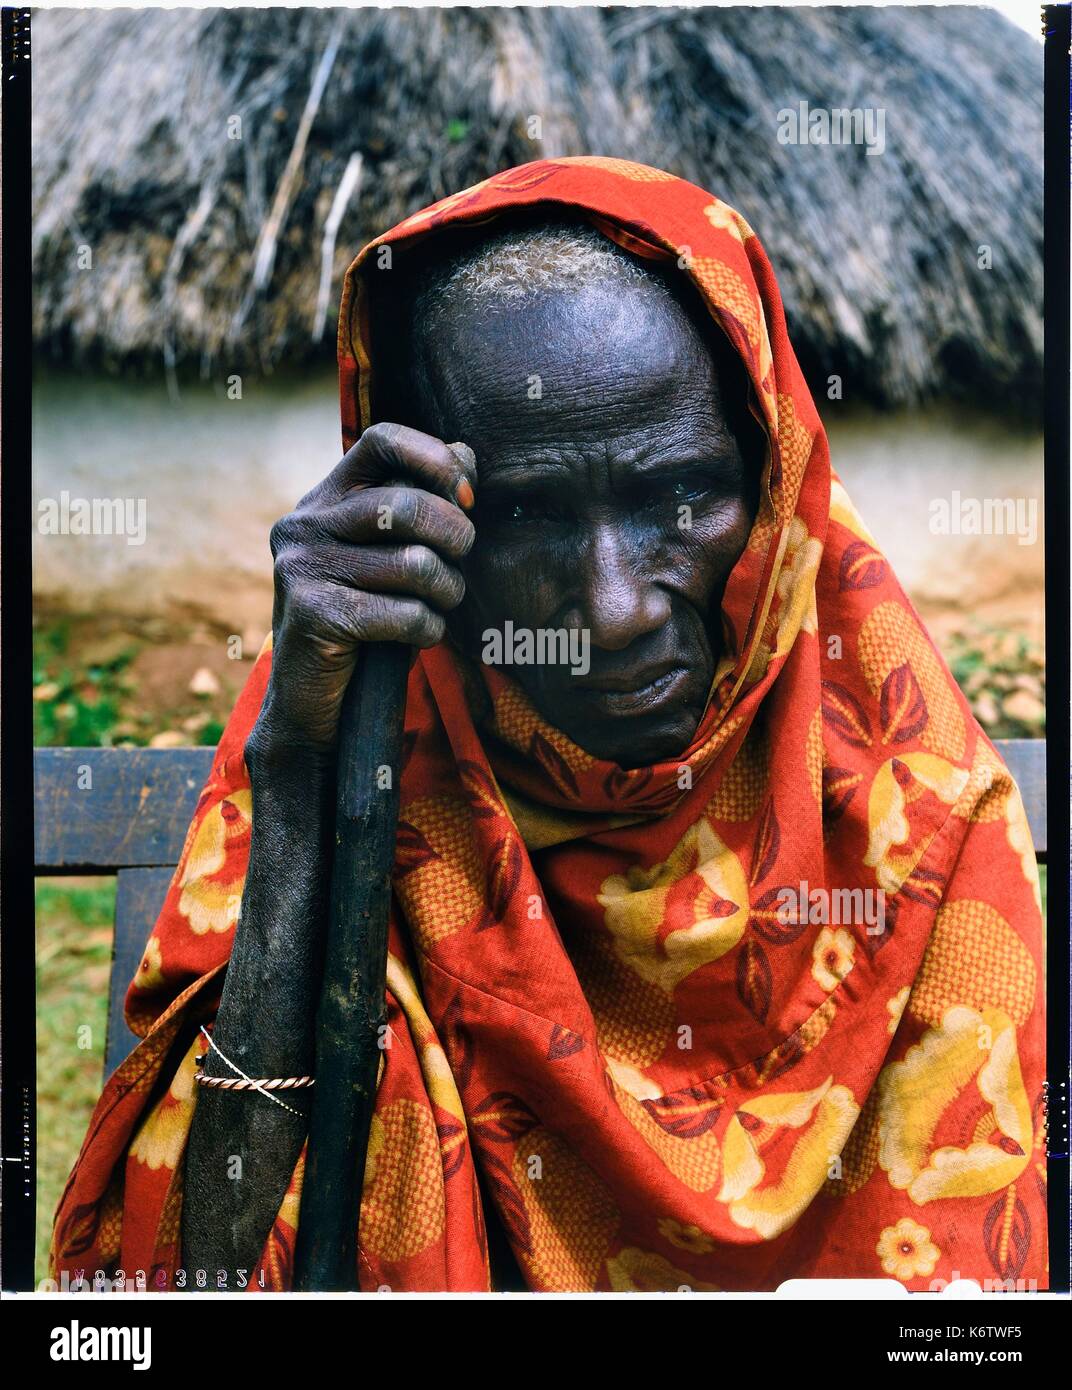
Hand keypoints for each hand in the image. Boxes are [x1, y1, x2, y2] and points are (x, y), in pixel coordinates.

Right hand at [253, 423, 475, 754]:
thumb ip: (420, 504)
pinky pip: (404, 613)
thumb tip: (465, 453)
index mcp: (323, 499)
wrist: (312, 701)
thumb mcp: (387, 556)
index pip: (381, 441)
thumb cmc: (364, 622)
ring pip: (414, 563)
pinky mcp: (314, 615)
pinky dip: (427, 629)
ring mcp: (303, 569)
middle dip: (455, 537)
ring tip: (439, 606)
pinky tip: (417, 636)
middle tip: (459, 565)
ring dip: (446, 592)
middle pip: (407, 504)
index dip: (435, 459)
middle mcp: (304, 525)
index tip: (466, 495)